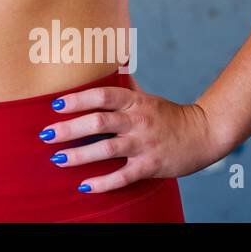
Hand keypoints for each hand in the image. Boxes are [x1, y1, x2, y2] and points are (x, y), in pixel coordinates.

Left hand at [38, 80, 223, 191]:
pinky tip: (84, 186)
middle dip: (70, 129)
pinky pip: (124, 176)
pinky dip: (104, 182)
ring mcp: (144, 144)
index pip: (103, 96)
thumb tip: (107, 65)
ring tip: (58, 159)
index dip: (78, 99)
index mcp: (135, 101)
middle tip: (46, 135)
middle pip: (99, 122)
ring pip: (108, 150)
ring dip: (80, 156)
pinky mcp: (151, 166)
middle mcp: (138, 121)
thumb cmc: (168, 115)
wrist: (204, 134)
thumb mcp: (146, 96)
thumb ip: (124, 85)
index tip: (56, 104)